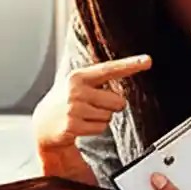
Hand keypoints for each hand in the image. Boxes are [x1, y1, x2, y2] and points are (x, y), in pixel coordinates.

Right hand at [33, 55, 151, 150]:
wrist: (43, 123)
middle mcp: (76, 90)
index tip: (147, 60)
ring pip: (109, 116)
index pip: (109, 69)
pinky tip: (82, 124)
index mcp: (79, 76)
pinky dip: (95, 129)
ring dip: (101, 118)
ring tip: (85, 115)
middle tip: (96, 105)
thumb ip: (98, 79)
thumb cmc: (66, 101)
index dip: (130, 65)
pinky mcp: (73, 125)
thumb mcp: (77, 83)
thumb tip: (125, 72)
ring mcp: (74, 108)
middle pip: (117, 101)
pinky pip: (101, 128)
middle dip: (112, 106)